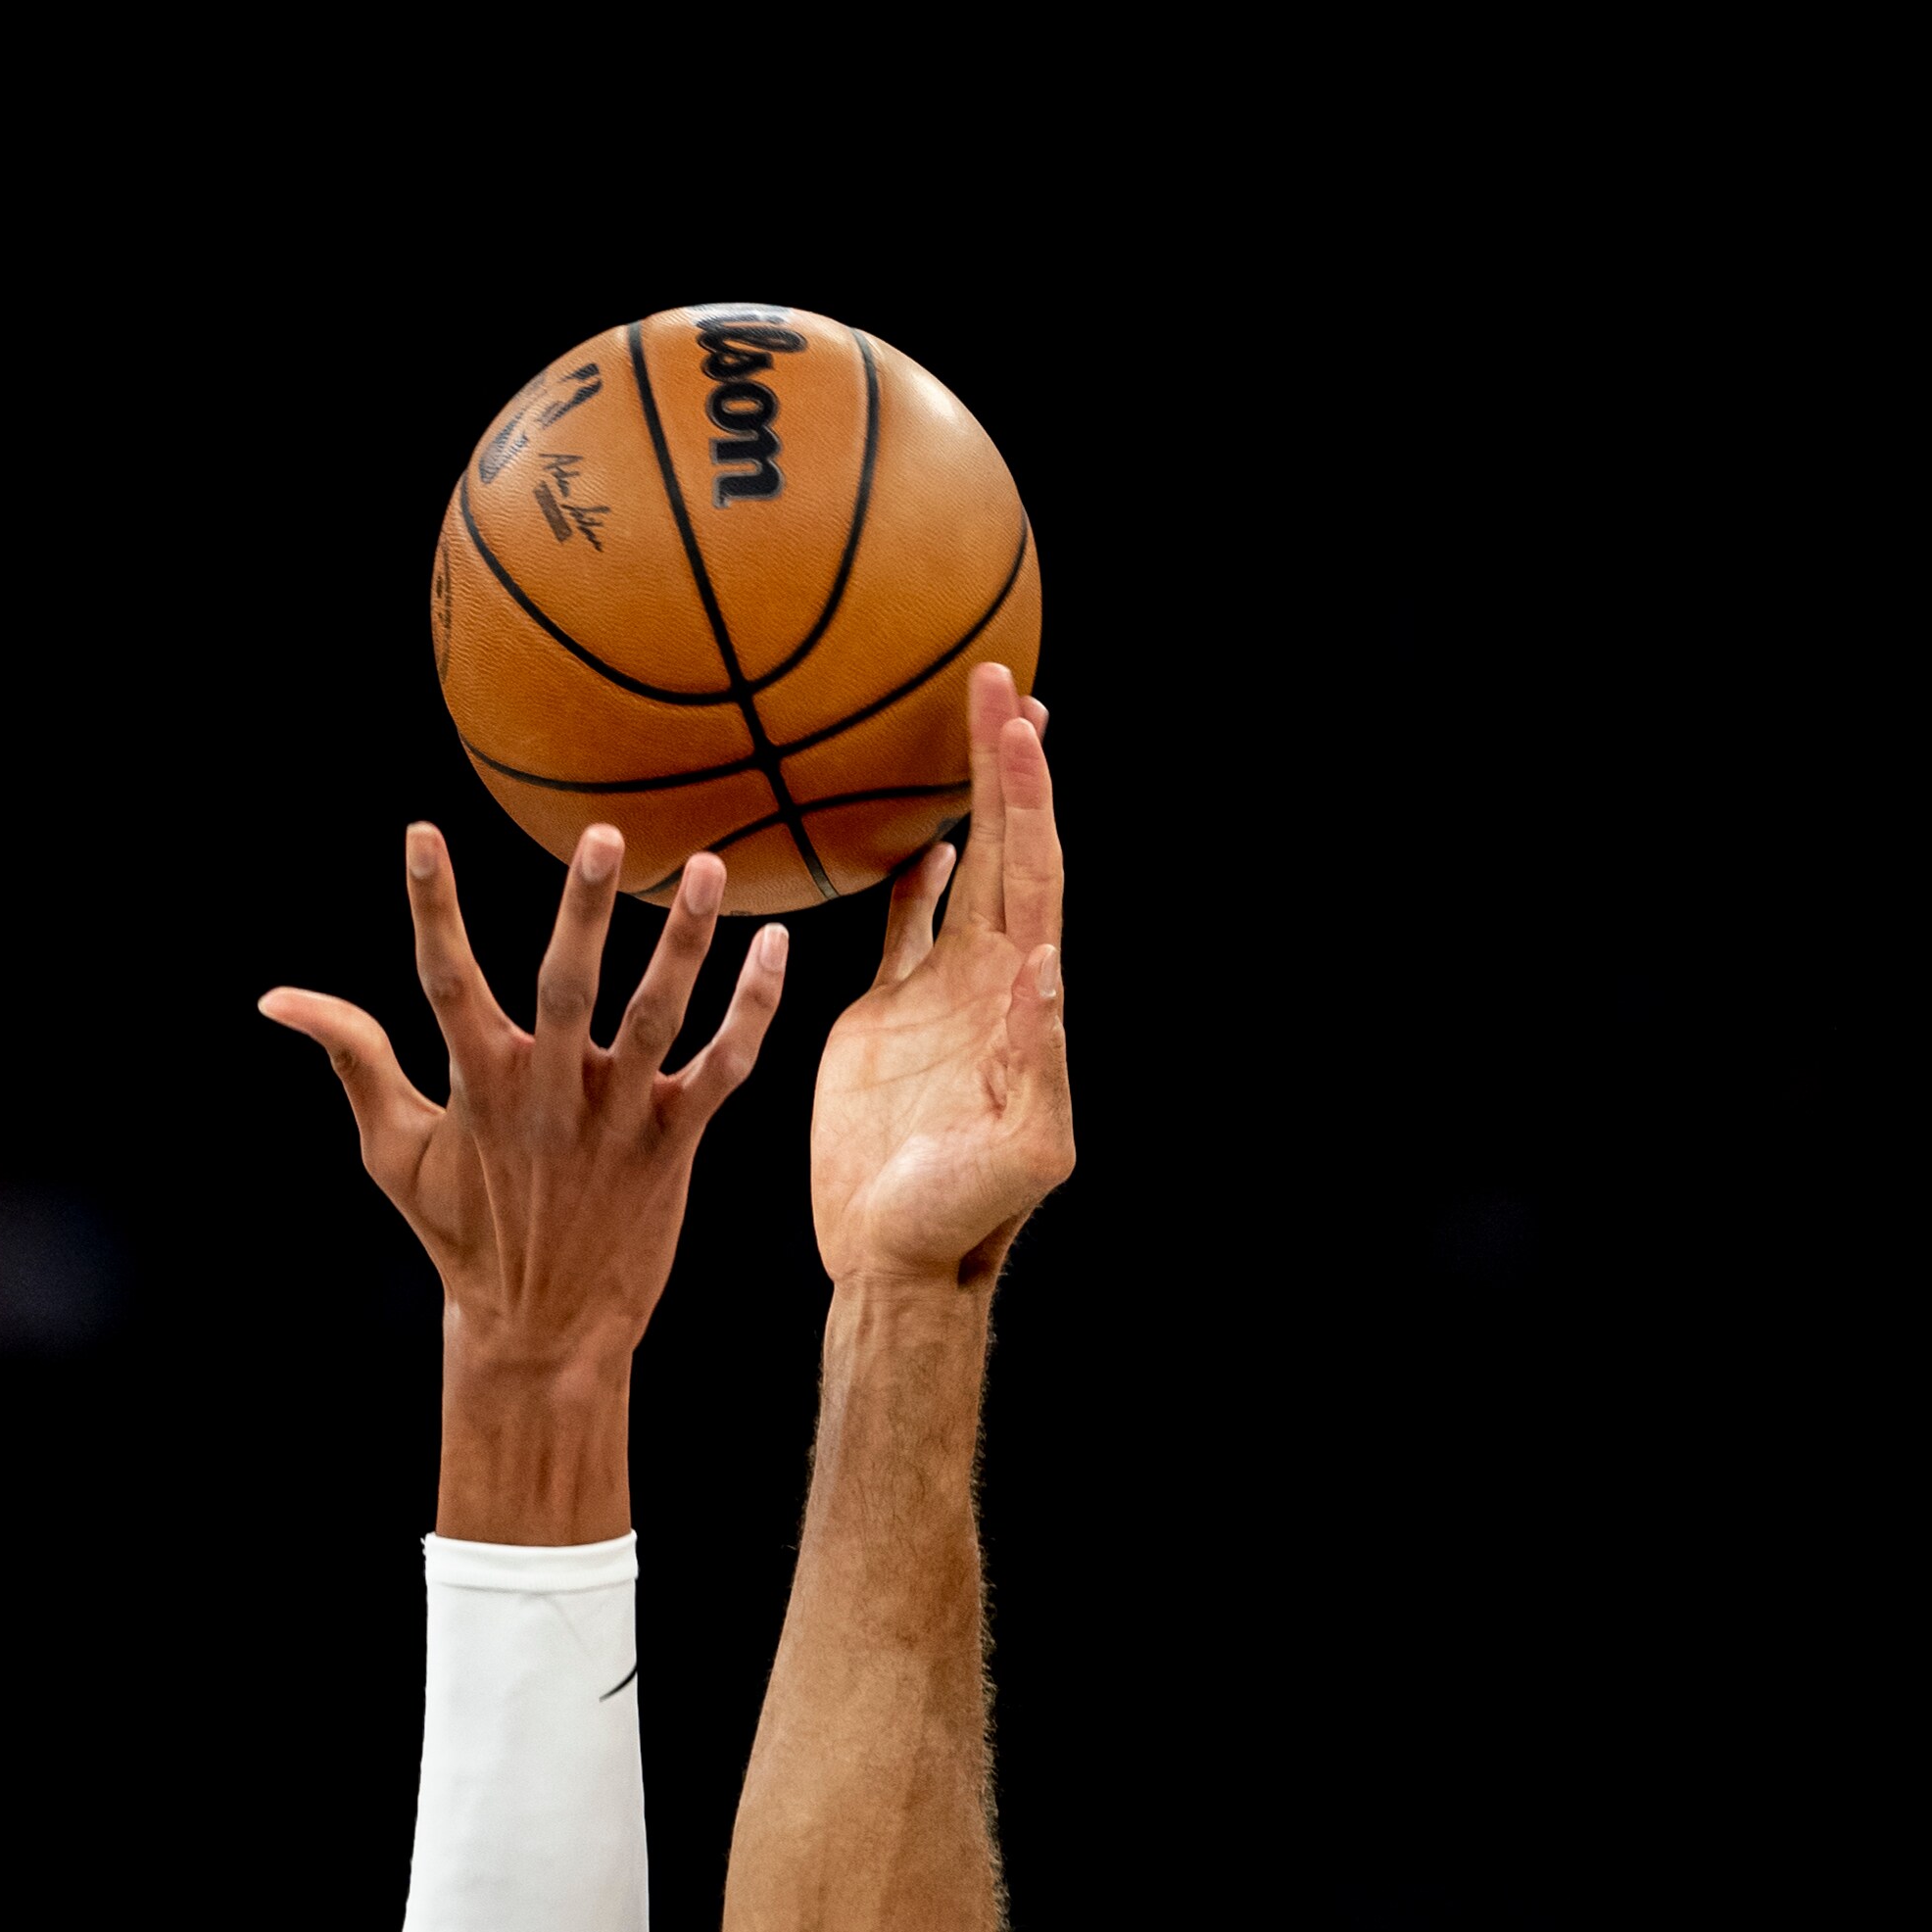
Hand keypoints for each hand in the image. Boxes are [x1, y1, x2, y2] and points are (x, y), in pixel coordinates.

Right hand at [260, 824, 785, 1374]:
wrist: (543, 1333)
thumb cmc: (464, 1235)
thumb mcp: (394, 1153)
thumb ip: (353, 1060)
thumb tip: (276, 999)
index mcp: (477, 1087)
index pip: (444, 981)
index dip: (430, 907)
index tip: (421, 832)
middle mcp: (547, 1096)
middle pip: (566, 988)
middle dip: (580, 911)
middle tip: (599, 832)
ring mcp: (615, 1121)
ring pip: (656, 1019)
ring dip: (682, 944)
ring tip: (704, 866)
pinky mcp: (671, 1146)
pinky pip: (722, 1068)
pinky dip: (753, 1010)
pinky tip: (774, 945)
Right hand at [810, 669, 1070, 1290]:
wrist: (899, 1255)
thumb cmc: (964, 1217)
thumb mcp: (1022, 1152)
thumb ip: (1038, 1065)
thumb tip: (1045, 967)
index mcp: (1021, 1000)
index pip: (1033, 875)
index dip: (1029, 799)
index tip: (1020, 721)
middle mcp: (988, 983)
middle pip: (1006, 849)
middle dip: (1004, 764)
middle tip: (996, 676)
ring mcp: (940, 996)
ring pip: (965, 873)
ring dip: (972, 800)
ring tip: (976, 722)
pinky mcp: (887, 1019)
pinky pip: (904, 927)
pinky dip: (916, 877)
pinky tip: (923, 835)